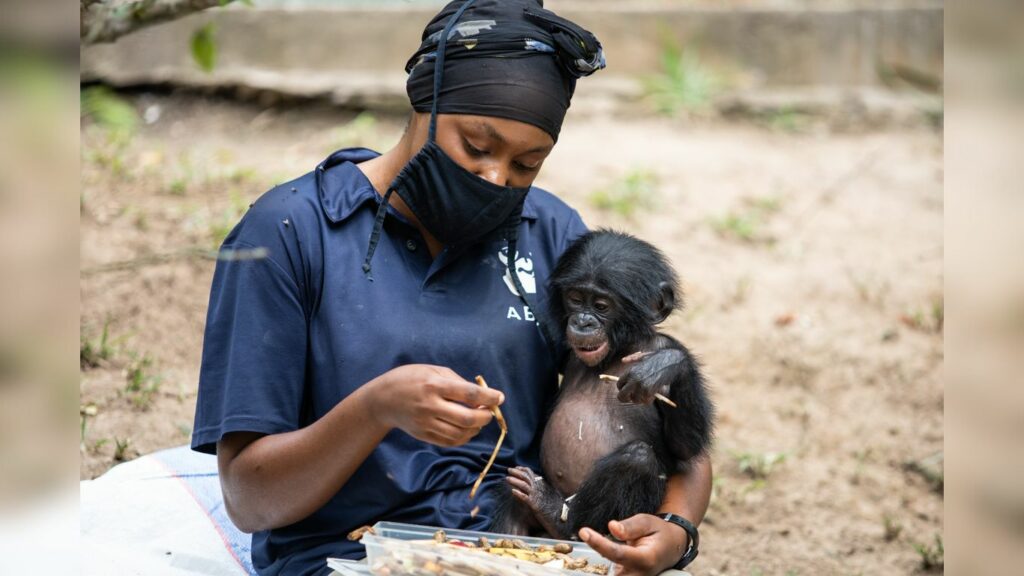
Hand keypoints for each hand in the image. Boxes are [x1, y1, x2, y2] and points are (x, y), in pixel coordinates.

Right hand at [367, 364, 502, 446]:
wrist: (382, 400)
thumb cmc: (410, 379)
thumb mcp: (432, 370)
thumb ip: (457, 381)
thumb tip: (481, 395)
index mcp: (434, 385)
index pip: (468, 394)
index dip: (488, 397)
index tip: (499, 398)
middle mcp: (430, 406)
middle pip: (467, 418)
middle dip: (485, 417)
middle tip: (489, 412)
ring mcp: (426, 423)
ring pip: (460, 434)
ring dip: (476, 429)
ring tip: (479, 420)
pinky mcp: (423, 435)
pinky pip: (450, 442)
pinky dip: (464, 438)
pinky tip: (468, 429)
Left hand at [579, 514, 687, 575]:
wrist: (671, 547)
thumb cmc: (659, 532)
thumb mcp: (647, 522)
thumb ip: (630, 526)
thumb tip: (612, 527)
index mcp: (646, 559)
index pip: (618, 553)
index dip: (599, 543)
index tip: (584, 531)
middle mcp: (639, 575)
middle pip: (611, 575)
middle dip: (594, 566)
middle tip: (578, 548)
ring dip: (595, 570)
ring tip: (580, 557)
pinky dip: (601, 571)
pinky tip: (589, 563)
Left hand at [616, 349, 684, 404]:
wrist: (670, 362)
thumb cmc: (658, 358)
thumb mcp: (643, 356)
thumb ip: (632, 358)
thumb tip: (623, 360)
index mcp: (630, 371)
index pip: (619, 384)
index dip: (623, 389)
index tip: (628, 390)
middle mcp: (633, 379)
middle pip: (622, 396)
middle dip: (626, 399)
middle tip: (632, 398)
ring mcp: (641, 386)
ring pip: (635, 400)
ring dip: (640, 399)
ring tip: (646, 394)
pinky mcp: (649, 391)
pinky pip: (646, 401)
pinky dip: (649, 400)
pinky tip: (653, 394)